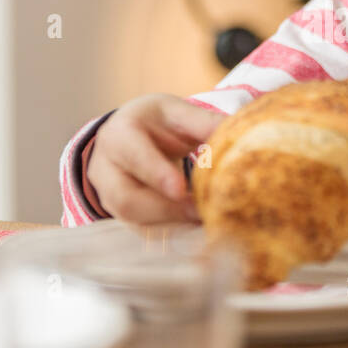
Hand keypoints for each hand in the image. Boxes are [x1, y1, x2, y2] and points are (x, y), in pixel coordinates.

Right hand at [86, 93, 225, 223]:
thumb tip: (242, 134)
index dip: (156, 173)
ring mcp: (109, 197)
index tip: (181, 189)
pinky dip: (171, 234)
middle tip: (202, 213)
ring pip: (134, 221)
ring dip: (172, 225)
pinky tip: (195, 231)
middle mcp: (106, 169)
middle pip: (126, 199)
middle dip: (166, 210)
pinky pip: (143, 232)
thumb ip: (204, 122)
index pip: (133, 155)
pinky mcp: (121, 217)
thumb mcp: (176, 113)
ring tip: (205, 222)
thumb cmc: (155, 124)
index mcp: (119, 135)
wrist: (128, 136)